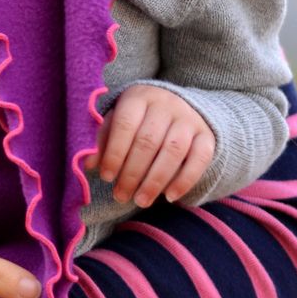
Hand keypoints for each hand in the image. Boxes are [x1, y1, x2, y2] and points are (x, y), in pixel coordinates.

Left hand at [94, 85, 215, 207]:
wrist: (178, 106)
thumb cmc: (139, 119)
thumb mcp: (118, 120)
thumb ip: (103, 139)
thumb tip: (89, 165)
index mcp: (139, 96)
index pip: (125, 125)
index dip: (114, 153)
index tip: (106, 177)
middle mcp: (166, 104)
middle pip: (148, 141)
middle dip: (132, 173)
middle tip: (120, 196)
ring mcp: (189, 118)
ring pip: (173, 151)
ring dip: (155, 181)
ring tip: (141, 201)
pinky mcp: (207, 135)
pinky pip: (200, 159)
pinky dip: (185, 180)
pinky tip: (170, 197)